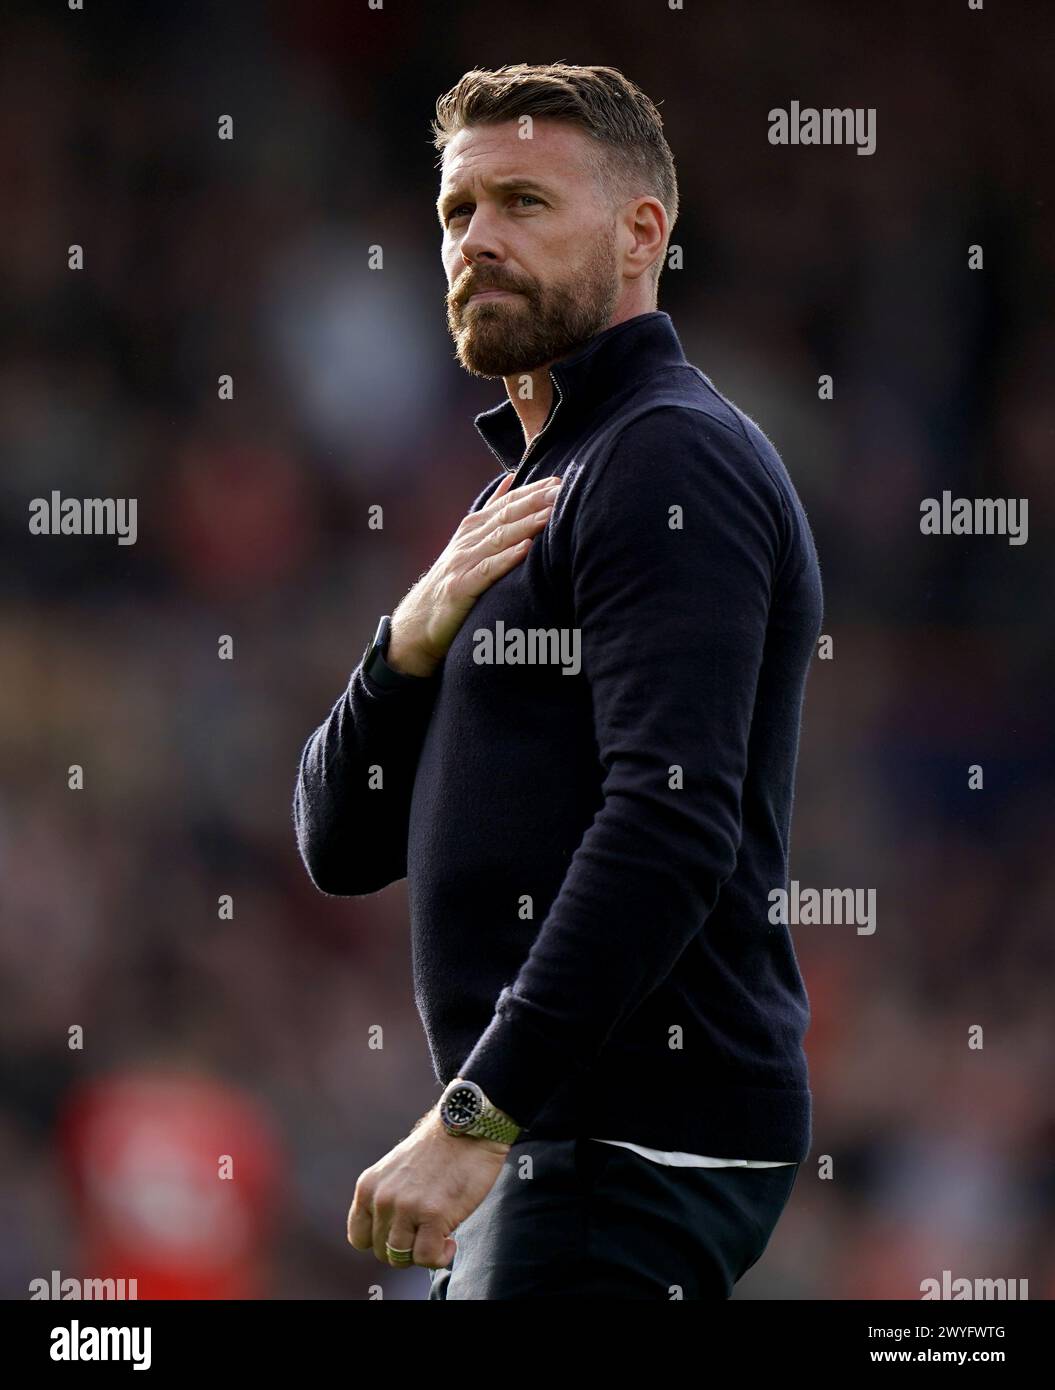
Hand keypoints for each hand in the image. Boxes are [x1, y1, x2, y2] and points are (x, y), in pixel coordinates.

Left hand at [347, 1108, 510, 1268]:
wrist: (467, 1126)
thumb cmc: (439, 1150)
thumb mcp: (396, 1169)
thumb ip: (386, 1197)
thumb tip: (390, 1235)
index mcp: (368, 1186)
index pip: (359, 1238)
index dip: (383, 1242)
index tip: (405, 1233)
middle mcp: (382, 1199)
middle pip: (383, 1251)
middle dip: (407, 1248)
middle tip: (428, 1233)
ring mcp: (406, 1208)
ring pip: (402, 1258)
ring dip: (423, 1253)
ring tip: (441, 1236)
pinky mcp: (433, 1215)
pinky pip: (427, 1257)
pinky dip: (440, 1256)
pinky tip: (451, 1241)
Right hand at [387, 472, 562, 676]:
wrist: (417, 621)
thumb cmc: (452, 582)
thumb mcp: (469, 543)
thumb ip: (490, 513)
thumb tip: (510, 480)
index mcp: (472, 528)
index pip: (506, 503)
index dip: (532, 490)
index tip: (558, 480)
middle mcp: (467, 541)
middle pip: (505, 516)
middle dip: (535, 501)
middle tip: (561, 490)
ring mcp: (462, 563)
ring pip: (498, 539)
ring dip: (526, 525)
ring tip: (551, 514)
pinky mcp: (460, 588)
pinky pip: (487, 571)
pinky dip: (506, 558)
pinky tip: (525, 549)